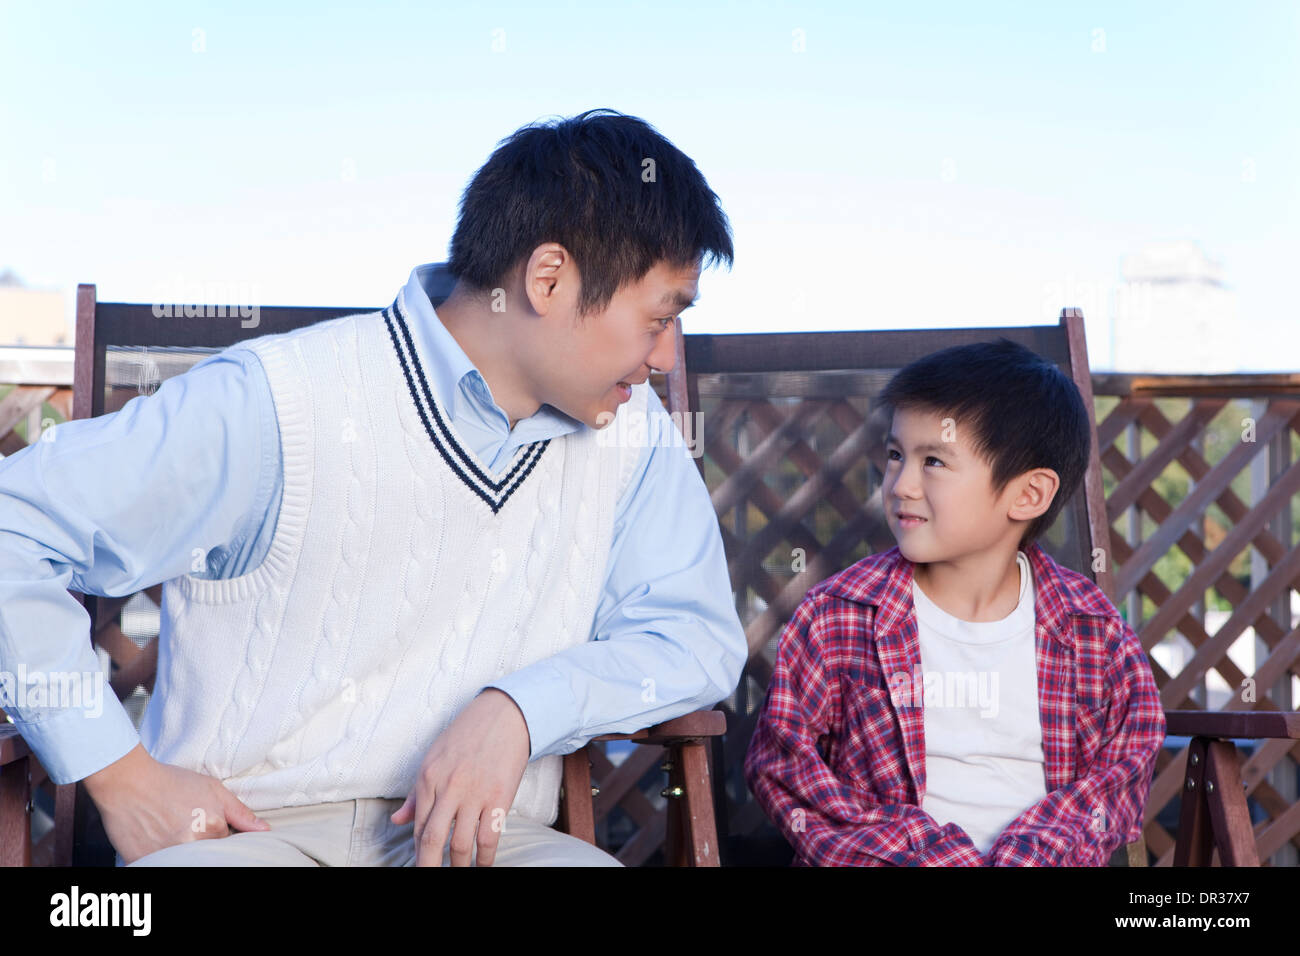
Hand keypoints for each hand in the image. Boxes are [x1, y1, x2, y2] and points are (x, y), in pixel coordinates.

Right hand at [83, 743, 270, 863]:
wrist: (128, 781)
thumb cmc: (171, 782)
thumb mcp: (213, 789)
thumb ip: (240, 813)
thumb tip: (265, 830)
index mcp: (213, 828)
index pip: (225, 842)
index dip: (214, 830)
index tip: (199, 819)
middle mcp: (192, 844)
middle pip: (206, 852)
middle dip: (198, 840)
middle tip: (181, 822)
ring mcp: (166, 855)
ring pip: (185, 859)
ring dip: (179, 848)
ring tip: (168, 828)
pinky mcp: (143, 862)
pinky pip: (159, 864)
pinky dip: (159, 856)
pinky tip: (154, 837)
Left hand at [389, 688, 530, 866]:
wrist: (505, 714)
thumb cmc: (468, 734)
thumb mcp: (434, 757)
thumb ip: (416, 793)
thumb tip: (397, 820)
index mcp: (428, 777)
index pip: (417, 825)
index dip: (417, 850)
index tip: (421, 863)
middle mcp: (449, 787)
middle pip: (432, 839)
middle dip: (428, 866)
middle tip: (429, 876)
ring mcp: (475, 793)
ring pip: (460, 843)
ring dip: (458, 865)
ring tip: (458, 872)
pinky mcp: (499, 797)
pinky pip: (489, 837)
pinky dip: (485, 858)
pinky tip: (483, 865)